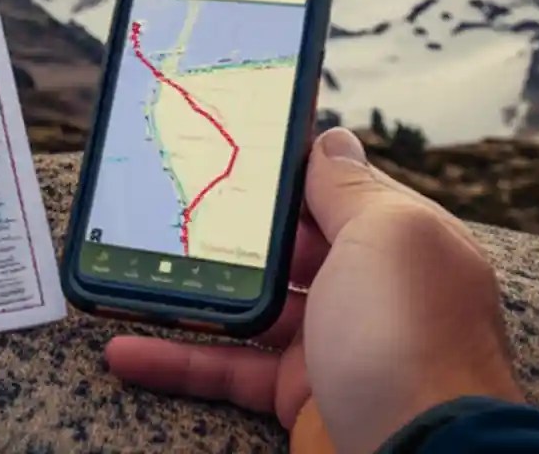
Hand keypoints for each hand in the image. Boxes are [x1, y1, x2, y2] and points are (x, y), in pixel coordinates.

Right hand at [105, 127, 523, 453]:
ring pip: (248, 308)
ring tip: (129, 273)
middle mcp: (369, 290)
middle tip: (164, 205)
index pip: (334, 190)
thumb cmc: (412, 340)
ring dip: (190, 293)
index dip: (283, 171)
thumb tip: (329, 139)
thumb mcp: (386, 236)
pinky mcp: (300, 398)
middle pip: (285, 246)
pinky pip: (228, 370)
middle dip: (226, 230)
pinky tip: (126, 351)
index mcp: (398, 241)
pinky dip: (177, 361)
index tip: (224, 148)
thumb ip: (348, 187)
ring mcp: (334, 345)